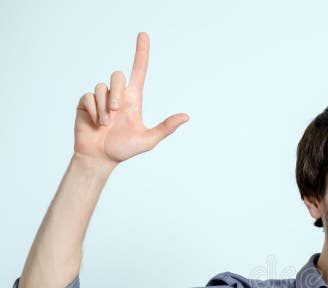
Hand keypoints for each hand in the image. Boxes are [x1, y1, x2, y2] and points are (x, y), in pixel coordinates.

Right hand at [73, 32, 188, 164]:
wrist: (100, 157)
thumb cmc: (124, 149)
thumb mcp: (148, 139)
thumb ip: (166, 127)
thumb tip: (186, 116)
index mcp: (133, 99)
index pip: (139, 70)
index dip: (141, 52)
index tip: (143, 35)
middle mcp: (118, 95)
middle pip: (118, 75)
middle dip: (117, 92)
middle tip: (117, 112)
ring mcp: (101, 97)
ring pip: (102, 87)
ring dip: (105, 107)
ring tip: (106, 123)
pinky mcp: (86, 102)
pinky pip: (89, 97)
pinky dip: (94, 111)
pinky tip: (96, 123)